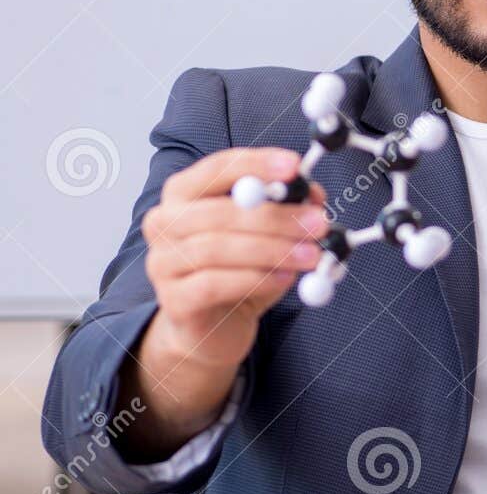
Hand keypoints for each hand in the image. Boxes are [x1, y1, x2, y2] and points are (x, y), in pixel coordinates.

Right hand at [142, 147, 328, 372]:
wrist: (213, 329)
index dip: (256, 164)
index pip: (216, 168)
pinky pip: (213, 284)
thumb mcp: (266, 236)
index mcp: (183, 194)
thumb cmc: (237, 273)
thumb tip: (313, 193)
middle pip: (218, 211)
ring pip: (216, 248)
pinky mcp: (173, 300)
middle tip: (317, 223)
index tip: (295, 166)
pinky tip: (284, 279)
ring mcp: (163, 262)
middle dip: (274, 216)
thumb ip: (286, 210)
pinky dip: (254, 279)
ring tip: (310, 256)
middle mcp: (164, 222)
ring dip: (271, 250)